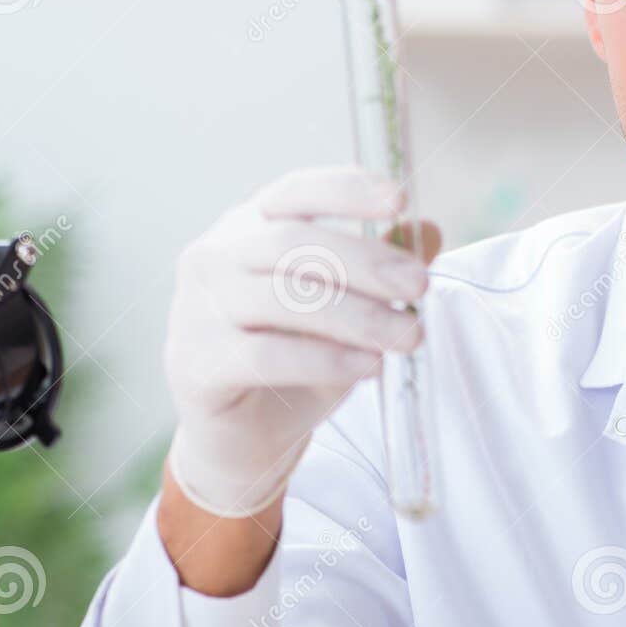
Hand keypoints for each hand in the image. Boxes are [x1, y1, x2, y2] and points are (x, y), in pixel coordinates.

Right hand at [163, 165, 440, 517]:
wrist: (240, 437)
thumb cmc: (293, 356)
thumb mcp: (344, 308)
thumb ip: (377, 269)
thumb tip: (429, 231)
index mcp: (247, 226)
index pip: (294, 191)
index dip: (346, 190)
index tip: (400, 199)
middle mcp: (214, 256)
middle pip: (292, 242)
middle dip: (366, 262)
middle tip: (419, 285)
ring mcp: (197, 309)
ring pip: (284, 297)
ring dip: (358, 316)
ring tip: (407, 336)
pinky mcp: (197, 363)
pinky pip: (268, 354)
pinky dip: (327, 358)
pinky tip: (369, 367)